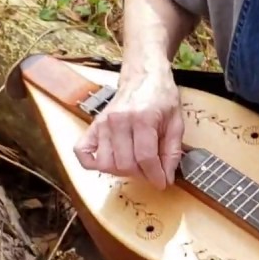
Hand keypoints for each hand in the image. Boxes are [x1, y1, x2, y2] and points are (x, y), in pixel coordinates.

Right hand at [73, 59, 183, 189]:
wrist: (144, 76)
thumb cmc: (161, 97)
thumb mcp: (176, 122)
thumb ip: (172, 151)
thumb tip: (167, 177)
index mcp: (143, 118)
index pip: (145, 157)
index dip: (155, 176)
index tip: (162, 183)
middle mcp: (119, 121)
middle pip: (125, 164)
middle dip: (141, 174)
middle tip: (150, 171)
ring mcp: (103, 123)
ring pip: (106, 163)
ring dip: (121, 171)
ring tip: (133, 164)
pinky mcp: (93, 125)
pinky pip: (82, 152)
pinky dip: (91, 163)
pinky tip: (107, 162)